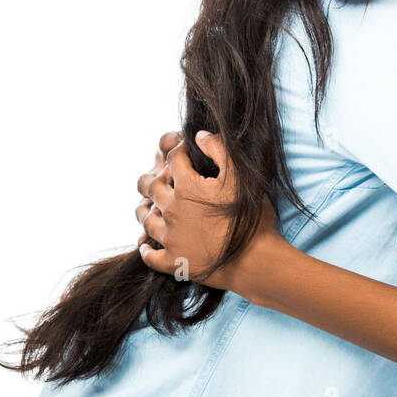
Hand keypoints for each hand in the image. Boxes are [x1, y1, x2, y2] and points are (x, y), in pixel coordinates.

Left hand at [135, 131, 265, 289]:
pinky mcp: (173, 261)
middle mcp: (173, 210)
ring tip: (143, 208)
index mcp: (187, 187)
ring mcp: (171, 238)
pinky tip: (144, 246)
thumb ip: (219, 149)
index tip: (182, 148)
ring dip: (143, 211)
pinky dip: (145, 249)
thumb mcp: (240, 176)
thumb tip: (198, 135)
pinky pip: (150, 256)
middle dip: (151, 179)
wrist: (254, 260)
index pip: (174, 159)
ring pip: (146, 220)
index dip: (177, 149)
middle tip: (151, 177)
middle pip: (151, 188)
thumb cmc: (250, 217)